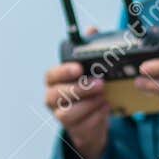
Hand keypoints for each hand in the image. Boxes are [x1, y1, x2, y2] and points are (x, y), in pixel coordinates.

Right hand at [45, 26, 107, 158]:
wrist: (91, 120)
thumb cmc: (88, 90)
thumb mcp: (90, 69)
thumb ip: (89, 50)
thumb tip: (92, 29)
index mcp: (54, 80)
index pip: (51, 75)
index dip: (63, 71)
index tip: (78, 68)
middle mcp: (52, 98)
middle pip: (58, 94)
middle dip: (80, 89)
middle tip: (100, 84)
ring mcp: (60, 115)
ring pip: (69, 112)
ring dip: (90, 104)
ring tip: (104, 97)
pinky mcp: (72, 129)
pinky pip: (83, 124)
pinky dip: (97, 116)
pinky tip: (106, 107)